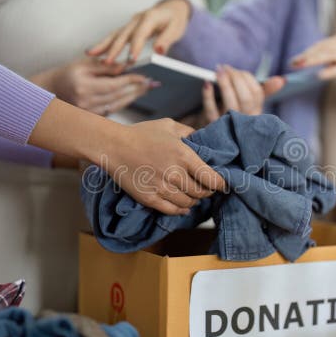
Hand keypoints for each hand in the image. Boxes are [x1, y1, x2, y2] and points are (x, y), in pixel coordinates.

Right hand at [29, 100, 225, 214]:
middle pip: (201, 192)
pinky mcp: (149, 198)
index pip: (211, 178)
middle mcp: (175, 174)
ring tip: (195, 196)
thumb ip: (189, 132)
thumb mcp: (169, 126)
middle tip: (208, 189)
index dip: (220, 184)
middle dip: (208, 192)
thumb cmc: (141, 134)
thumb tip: (204, 139)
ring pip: (188, 202)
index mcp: (184, 155)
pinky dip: (182, 210)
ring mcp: (161, 188)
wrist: (113, 146)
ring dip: (195, 201)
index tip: (223, 184)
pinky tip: (184, 207)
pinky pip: (172, 210)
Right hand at [38, 57, 151, 115]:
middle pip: (119, 96)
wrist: (51, 90)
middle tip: (151, 83)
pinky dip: (123, 102)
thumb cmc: (68, 74)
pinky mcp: (91, 117)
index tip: (145, 76)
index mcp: (84, 86)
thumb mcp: (84, 64)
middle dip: (137, 89)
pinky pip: (112, 110)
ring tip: (146, 89)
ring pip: (117, 105)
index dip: (132, 80)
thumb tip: (126, 66)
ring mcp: (88, 112)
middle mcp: (86, 102)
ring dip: (133, 96)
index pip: (114, 84)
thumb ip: (106, 66)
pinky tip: (133, 96)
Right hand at [86, 0, 191, 63]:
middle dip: (114, 49)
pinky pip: (114, 36)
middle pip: (123, 34)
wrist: (173, 8)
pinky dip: (104, 44)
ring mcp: (131, 23)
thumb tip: (159, 51)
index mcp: (149, 17)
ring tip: (90, 54)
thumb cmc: (175, 19)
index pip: (140, 34)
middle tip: (107, 62)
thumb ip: (167, 40)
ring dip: (103, 45)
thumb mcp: (176, 29)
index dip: (135, 47)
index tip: (131, 60)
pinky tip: (94, 52)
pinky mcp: (128, 28)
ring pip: (115, 34)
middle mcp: (137, 19)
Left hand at [202, 65, 285, 122]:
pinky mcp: (211, 127)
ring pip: (230, 105)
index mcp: (255, 114)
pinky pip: (210, 111)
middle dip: (236, 79)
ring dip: (224, 84)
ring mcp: (228, 126)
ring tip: (218, 71)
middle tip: (226, 68)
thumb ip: (265, 91)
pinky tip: (207, 83)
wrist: (213, 139)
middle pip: (245, 100)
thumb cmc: (234, 115)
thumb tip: (282, 80)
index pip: (257, 95)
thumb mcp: (250, 105)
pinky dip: (208, 96)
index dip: (248, 79)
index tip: (239, 71)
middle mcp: (244, 121)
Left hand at [291, 32, 335, 86]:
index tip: (293, 60)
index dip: (307, 52)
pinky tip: (320, 75)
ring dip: (314, 61)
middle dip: (307, 56)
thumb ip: (328, 58)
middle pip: (324, 48)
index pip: (321, 45)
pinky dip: (330, 71)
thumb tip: (307, 63)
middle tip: (294, 63)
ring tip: (302, 66)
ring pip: (331, 55)